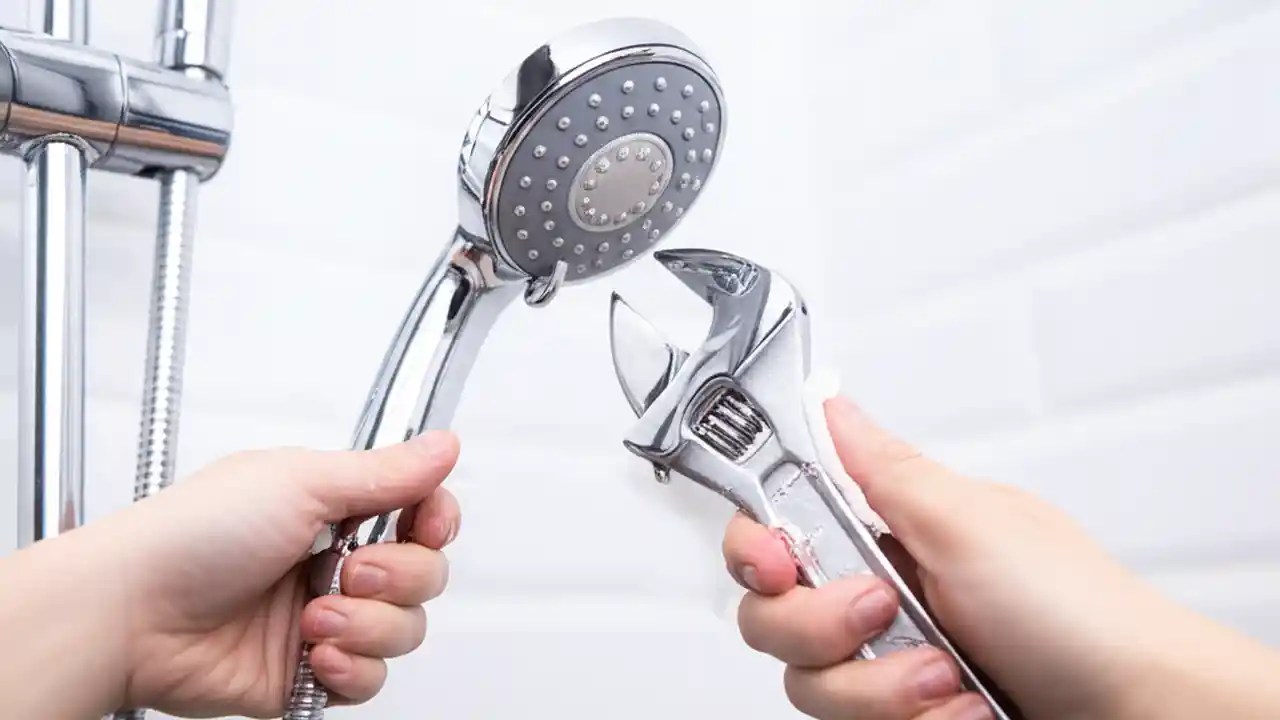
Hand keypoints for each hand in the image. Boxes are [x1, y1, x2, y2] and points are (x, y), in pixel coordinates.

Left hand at [107, 431, 459, 716]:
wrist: (133, 614)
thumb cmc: (194, 535)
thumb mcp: (300, 483)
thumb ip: (385, 472)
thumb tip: (444, 445)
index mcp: (335, 509)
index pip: (421, 514)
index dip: (436, 521)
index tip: (426, 524)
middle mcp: (335, 563)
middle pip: (425, 576)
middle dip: (400, 576)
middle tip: (351, 569)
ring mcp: (324, 620)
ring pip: (404, 631)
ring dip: (368, 625)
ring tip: (313, 617)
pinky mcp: (309, 674)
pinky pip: (370, 680)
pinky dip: (351, 669)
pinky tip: (314, 653)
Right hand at [722, 397, 1279, 719]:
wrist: (1135, 709)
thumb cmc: (1078, 610)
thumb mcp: (971, 523)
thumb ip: (882, 469)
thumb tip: (829, 404)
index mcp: (886, 531)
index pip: (775, 528)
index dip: (758, 547)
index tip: (780, 565)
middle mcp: (877, 594)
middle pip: (770, 614)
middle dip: (822, 626)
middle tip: (883, 614)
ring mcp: (888, 662)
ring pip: (810, 684)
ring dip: (881, 689)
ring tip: (949, 678)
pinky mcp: (901, 713)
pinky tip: (960, 709)